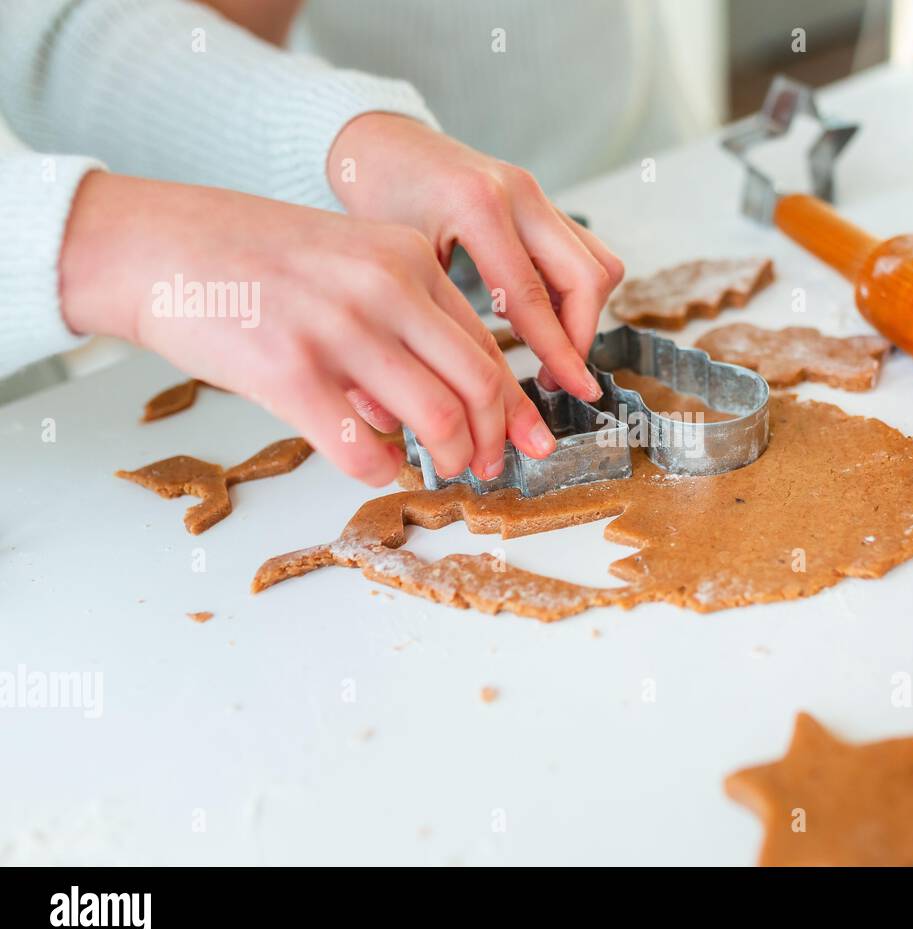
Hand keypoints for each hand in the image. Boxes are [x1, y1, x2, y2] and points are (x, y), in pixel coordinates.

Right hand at [60, 172, 556, 485]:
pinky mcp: (290, 371)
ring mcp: (339, 329)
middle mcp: (384, 289)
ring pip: (436, 418)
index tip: (525, 437)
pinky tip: (376, 469)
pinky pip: (361, 446)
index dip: (512, 404)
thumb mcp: (348, 259)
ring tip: (443, 471)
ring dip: (450, 458)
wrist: (157, 244)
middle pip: (477, 384)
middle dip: (495, 439)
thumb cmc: (251, 259)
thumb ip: (401, 318)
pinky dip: (380, 470)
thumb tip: (431, 402)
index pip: (485, 344)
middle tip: (489, 466)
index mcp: (407, 258)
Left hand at [327, 114, 623, 395]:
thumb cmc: (378, 197)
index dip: (560, 351)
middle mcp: (520, 194)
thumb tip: (449, 392)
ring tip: (549, 349)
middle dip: (583, 335)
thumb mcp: (395, 260)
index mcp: (479, 207)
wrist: (382, 144)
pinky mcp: (544, 202)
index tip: (577, 391)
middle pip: (589, 276)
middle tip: (558, 377)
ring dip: (584, 314)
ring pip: (598, 262)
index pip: (535, 295)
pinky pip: (583, 253)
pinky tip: (539, 317)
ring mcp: (538, 194)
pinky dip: (574, 292)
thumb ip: (434, 315)